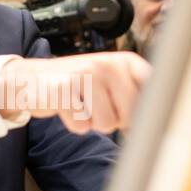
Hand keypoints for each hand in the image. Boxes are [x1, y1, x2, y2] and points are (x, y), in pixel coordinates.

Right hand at [0, 52, 150, 133]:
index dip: (149, 112)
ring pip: (106, 124)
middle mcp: (107, 64)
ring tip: (81, 105)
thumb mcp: (110, 82)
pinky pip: (82, 126)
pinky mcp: (63, 90)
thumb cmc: (77, 84)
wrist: (32, 78)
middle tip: (98, 107)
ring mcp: (84, 75)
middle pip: (130, 115)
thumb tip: (158, 128)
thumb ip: (136, 97)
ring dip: (93, 122)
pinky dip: (74, 124)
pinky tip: (67, 108)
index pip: (153, 91)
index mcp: (124, 62)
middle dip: (116, 120)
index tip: (143, 121)